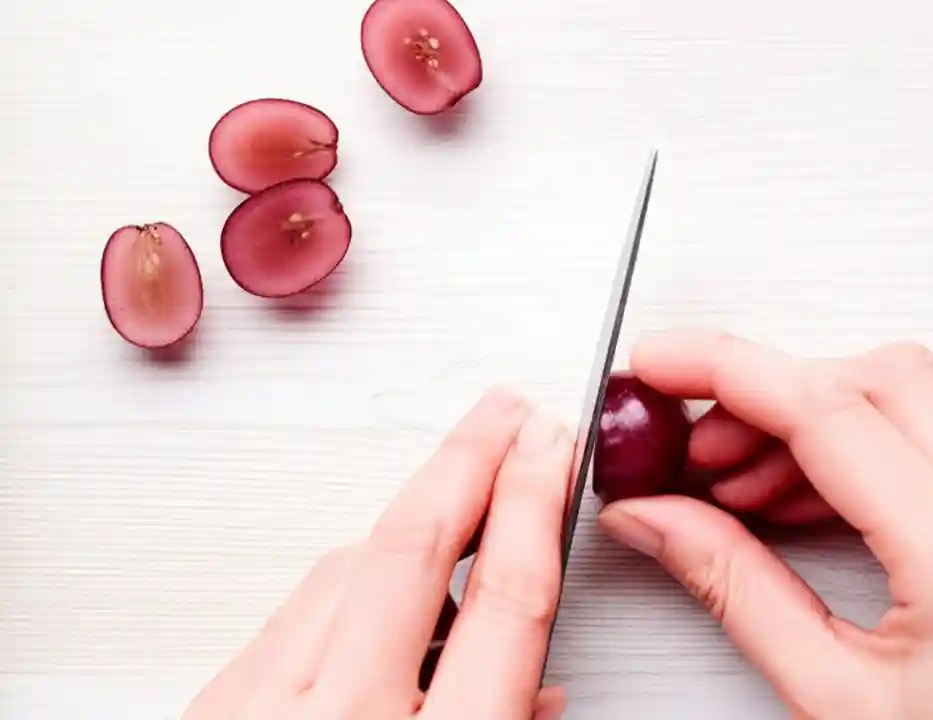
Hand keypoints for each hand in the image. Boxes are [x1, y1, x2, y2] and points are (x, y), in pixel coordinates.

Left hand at [184, 388, 571, 719]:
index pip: (504, 597)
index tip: (549, 446)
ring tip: (459, 501)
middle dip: (468, 460)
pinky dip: (347, 588)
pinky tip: (383, 590)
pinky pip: (291, 615)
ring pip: (343, 571)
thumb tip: (538, 688)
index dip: (534, 503)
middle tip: (505, 413)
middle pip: (413, 547)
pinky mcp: (213, 705)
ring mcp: (262, 709)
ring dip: (411, 525)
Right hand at [597, 330, 932, 719]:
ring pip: (917, 397)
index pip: (831, 412)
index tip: (662, 365)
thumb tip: (659, 516)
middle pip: (881, 377)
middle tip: (696, 439)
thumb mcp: (835, 700)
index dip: (727, 372)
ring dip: (816, 420)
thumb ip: (735, 589)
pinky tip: (804, 495)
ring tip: (738, 484)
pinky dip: (865, 449)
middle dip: (772, 390)